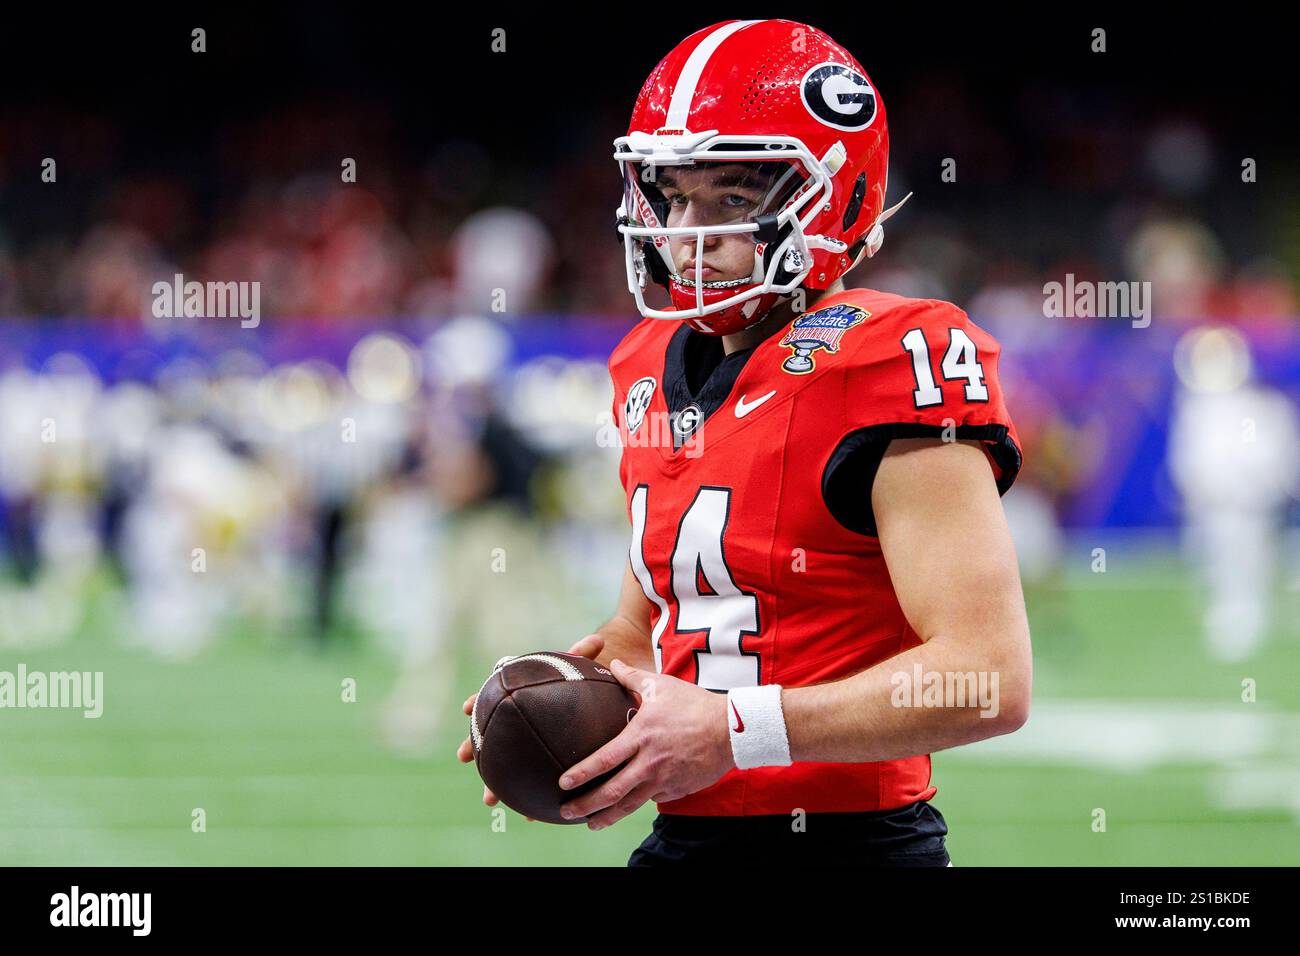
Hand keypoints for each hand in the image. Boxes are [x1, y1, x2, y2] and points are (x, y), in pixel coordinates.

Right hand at [457, 633, 605, 819]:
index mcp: (516, 695)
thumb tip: (597, 639)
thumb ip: (583, 654)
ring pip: (502, 762)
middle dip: (473, 744)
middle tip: (463, 756)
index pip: (491, 696)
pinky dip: (528, 796)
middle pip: (486, 731)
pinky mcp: (535, 759)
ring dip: (494, 781)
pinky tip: (531, 815)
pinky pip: (528, 780)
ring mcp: (520, 740)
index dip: (478, 701)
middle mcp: (512, 718)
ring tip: (490, 798)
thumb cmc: (576, 682)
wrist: (587, 700)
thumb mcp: (577, 668)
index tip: (466, 708)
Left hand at [557, 659, 734, 830]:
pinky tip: (629, 806)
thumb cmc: (695, 705)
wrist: (732, 729)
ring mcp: (664, 779)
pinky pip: (654, 799)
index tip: (563, 783)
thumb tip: (613, 664)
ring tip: (591, 824)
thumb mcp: (661, 686)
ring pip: (630, 805)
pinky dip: (639, 803)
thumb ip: (633, 677)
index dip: (581, 773)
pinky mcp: (678, 789)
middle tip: (566, 811)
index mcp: (641, 736)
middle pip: (612, 792)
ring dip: (607, 817)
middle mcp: (650, 762)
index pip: (604, 759)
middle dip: (586, 805)